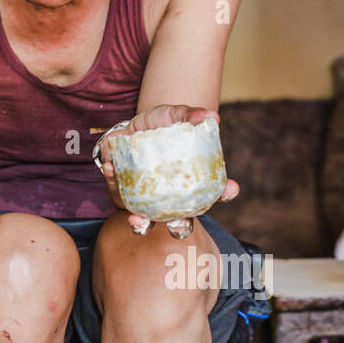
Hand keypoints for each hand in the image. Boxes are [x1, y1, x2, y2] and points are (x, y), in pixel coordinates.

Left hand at [98, 105, 238, 236]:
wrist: (129, 127)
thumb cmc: (159, 124)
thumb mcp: (174, 115)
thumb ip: (190, 115)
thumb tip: (212, 116)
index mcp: (192, 183)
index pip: (215, 193)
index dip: (225, 193)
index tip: (231, 188)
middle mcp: (171, 200)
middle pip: (181, 222)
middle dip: (180, 227)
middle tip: (178, 224)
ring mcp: (147, 202)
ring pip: (146, 222)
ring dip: (142, 224)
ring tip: (138, 220)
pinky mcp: (122, 195)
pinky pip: (117, 194)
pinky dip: (114, 182)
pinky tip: (112, 168)